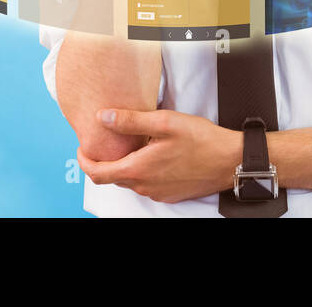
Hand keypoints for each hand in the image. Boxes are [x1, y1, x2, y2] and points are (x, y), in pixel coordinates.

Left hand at [77, 108, 242, 202]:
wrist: (229, 160)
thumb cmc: (201, 140)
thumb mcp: (164, 122)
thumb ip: (131, 121)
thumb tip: (103, 117)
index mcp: (138, 169)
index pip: (97, 173)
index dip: (84, 161)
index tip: (82, 148)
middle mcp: (145, 185)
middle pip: (113, 177)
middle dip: (104, 161)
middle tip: (107, 141)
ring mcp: (157, 193)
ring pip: (130, 180)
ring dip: (125, 165)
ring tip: (133, 144)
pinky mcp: (169, 195)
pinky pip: (146, 184)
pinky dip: (141, 171)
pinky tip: (152, 154)